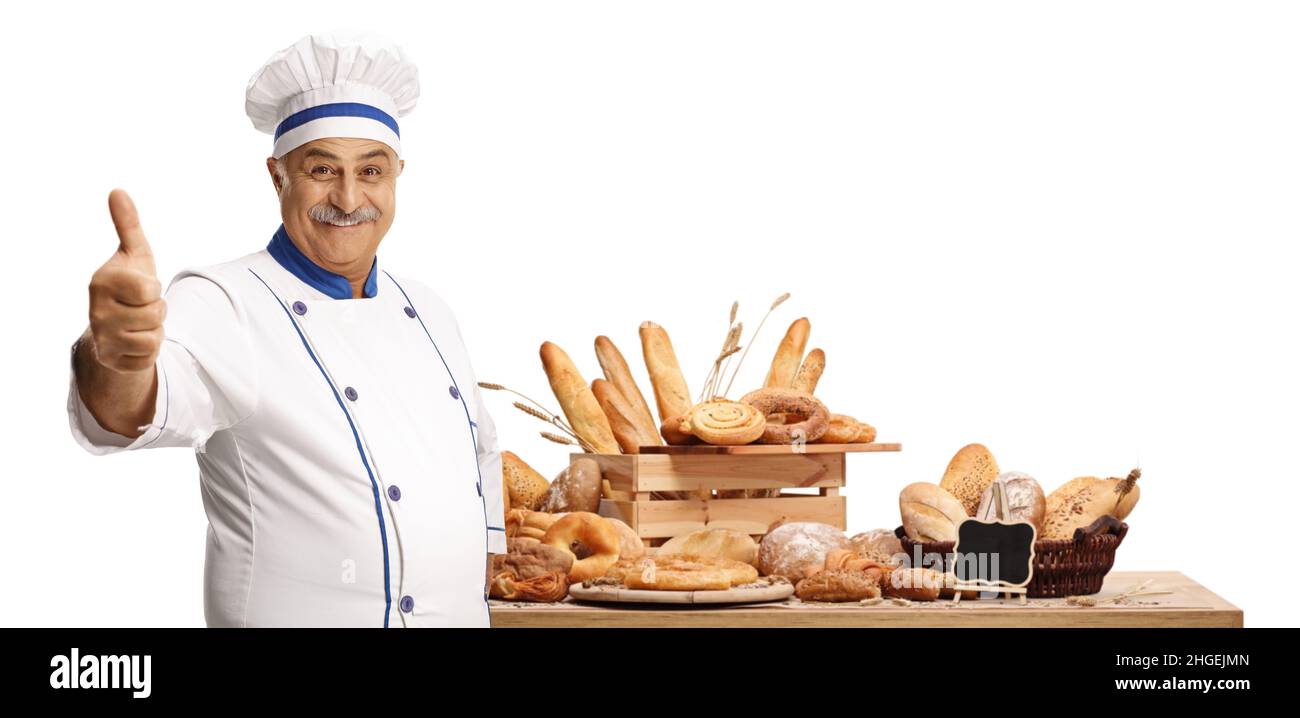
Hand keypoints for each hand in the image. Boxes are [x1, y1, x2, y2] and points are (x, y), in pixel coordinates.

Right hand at [87, 189, 164, 372]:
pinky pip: (149, 357)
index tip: (140, 287)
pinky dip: (149, 350)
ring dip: (155, 330)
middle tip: (141, 306)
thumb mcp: (134, 254)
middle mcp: (96, 311)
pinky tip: (135, 341)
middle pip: (156, 313)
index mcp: (101, 282)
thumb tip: (117, 191)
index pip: (149, 288)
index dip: (153, 288)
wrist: (117, 322)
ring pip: (154, 337)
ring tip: (139, 322)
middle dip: (157, 309)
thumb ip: (128, 224)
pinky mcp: (112, 360)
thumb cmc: (130, 283)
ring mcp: (102, 337)